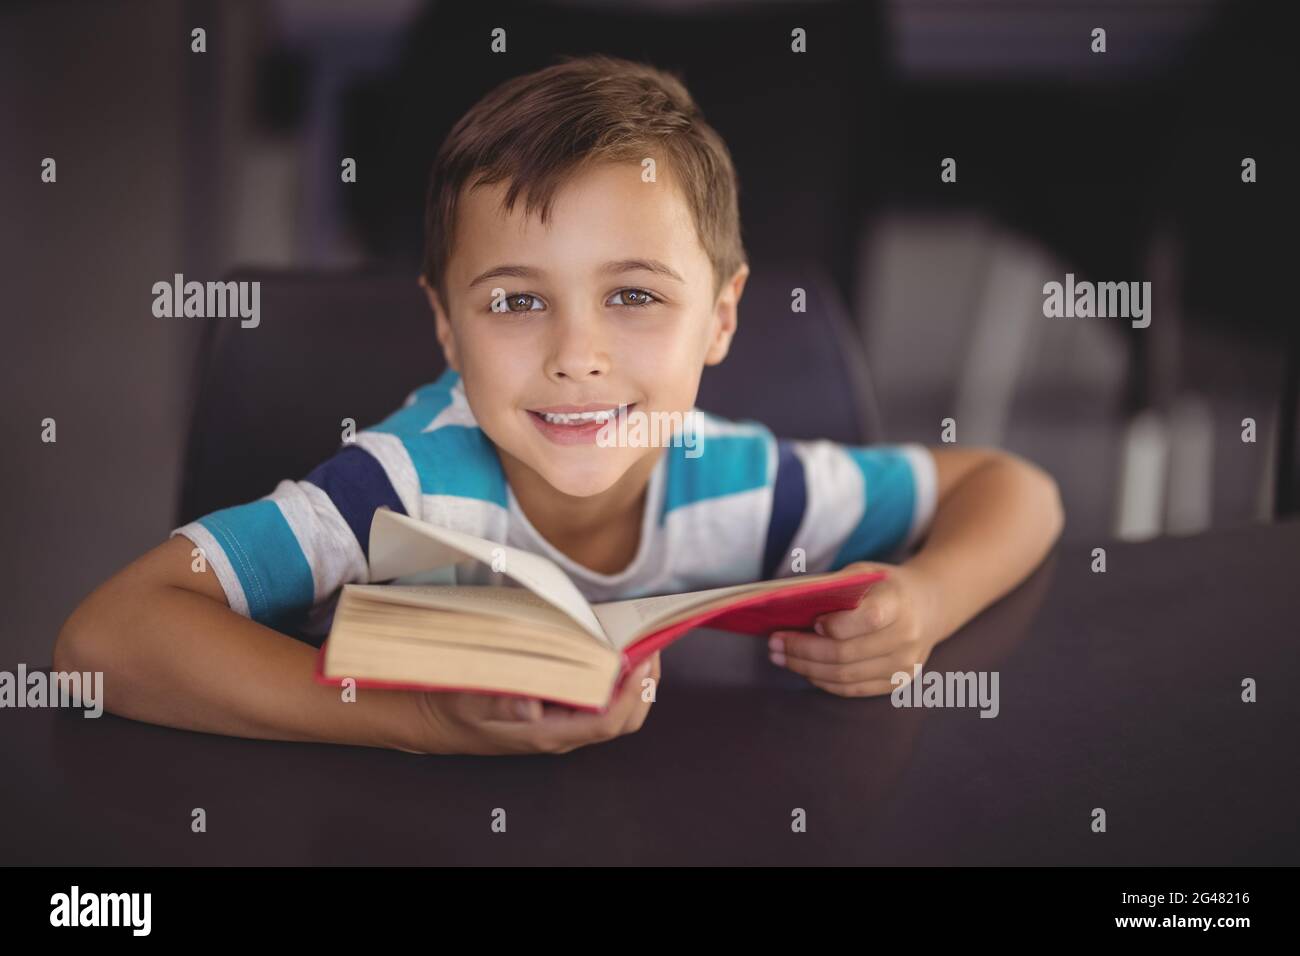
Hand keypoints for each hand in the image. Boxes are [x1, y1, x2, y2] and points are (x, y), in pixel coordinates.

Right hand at [400, 651, 660, 754]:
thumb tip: (531, 706)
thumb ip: (501, 702)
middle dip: (643, 685)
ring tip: (640, 643)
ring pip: (614, 708)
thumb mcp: (470, 702)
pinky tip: (612, 650)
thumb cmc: (454, 712)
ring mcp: (563, 723)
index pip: (608, 722)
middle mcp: (563, 732)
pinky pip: (597, 698)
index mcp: (549, 733)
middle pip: (622, 719)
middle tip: (652, 646)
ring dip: (632, 679)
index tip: (642, 659)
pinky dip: (613, 675)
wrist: (434, 721)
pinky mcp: (558, 710)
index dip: (631, 693)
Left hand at [767, 563, 940, 696]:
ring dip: (806, 669)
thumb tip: (789, 605)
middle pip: (847, 653)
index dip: (835, 625)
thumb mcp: (865, 573)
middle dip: (803, 651)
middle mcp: (906, 637)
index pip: (867, 620)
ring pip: (846, 676)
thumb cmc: (886, 586)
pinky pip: (854, 689)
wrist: (930, 605)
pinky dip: (824, 681)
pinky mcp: (897, 682)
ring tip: (781, 657)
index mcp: (899, 604)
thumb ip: (835, 588)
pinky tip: (805, 669)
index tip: (811, 622)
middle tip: (775, 644)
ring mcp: (904, 664)